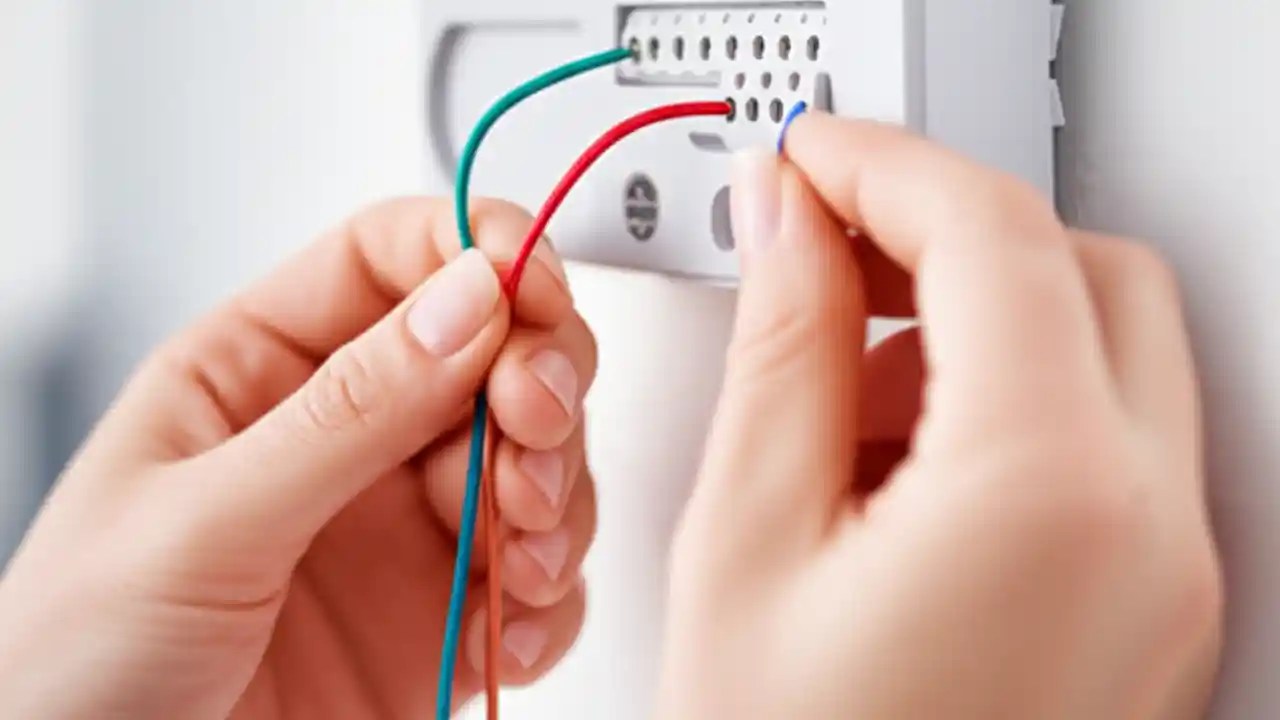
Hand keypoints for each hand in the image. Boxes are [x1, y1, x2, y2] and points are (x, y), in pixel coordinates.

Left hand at [0, 198, 597, 718]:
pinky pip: (537, 581)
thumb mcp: (200, 522)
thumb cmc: (74, 667)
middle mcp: (346, 437)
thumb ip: (346, 411)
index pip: (391, 260)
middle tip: (535, 428)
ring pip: (534, 461)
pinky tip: (505, 635)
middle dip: (536, 381)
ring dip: (556, 498)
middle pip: (491, 351)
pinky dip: (548, 601)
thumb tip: (470, 299)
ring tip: (518, 556)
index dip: (478, 249)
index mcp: (261, 372)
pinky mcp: (441, 618)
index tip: (535, 288)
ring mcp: (402, 528)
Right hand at [658, 115, 1221, 718]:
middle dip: (946, 235)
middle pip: (1082, 271)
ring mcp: (1166, 577)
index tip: (810, 159)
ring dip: (976, 324)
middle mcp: (1150, 531)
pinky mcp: (1145, 610)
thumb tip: (793, 226)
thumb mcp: (746, 540)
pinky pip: (1103, 444)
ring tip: (842, 404)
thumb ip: (783, 350)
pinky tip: (893, 476)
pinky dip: (1007, 407)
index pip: (991, 235)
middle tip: (828, 251)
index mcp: (1050, 494)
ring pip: (1105, 350)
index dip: (884, 167)